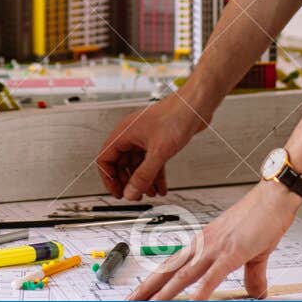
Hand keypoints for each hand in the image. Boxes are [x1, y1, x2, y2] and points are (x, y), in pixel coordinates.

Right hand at [95, 91, 213, 200]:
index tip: (118, 193)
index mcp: (124, 133)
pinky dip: (155, 175)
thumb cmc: (176, 117)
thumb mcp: (158, 152)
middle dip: (128, 182)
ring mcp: (145, 138)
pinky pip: (151, 161)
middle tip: (135, 195)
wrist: (196, 105)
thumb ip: (143, 175)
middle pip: (121, 164)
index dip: (109, 178)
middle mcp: (132, 135)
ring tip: (151, 193)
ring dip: (143, 180)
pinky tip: (161, 186)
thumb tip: (131, 192)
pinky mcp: (158, 140)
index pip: (105, 159)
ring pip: (137, 164)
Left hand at [130, 180, 299, 300]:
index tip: (141, 294)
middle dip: (147, 289)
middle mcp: (203, 244)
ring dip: (164, 293)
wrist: (274, 196)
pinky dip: (201, 291)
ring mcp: (215, 248)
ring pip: (183, 274)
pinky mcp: (232, 252)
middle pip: (168, 270)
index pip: (172, 265)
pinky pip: (213, 275)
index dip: (154, 281)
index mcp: (204, 243)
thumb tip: (254, 292)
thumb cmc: (262, 216)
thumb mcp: (254, 253)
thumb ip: (251, 275)